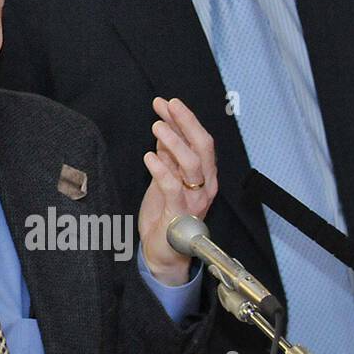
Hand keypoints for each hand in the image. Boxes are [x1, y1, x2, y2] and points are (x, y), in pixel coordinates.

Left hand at [138, 97, 217, 285]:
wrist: (164, 251)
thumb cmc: (166, 214)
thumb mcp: (166, 177)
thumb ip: (168, 155)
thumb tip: (164, 128)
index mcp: (204, 175)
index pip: (200, 141)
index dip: (185, 119)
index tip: (168, 102)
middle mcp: (204, 185)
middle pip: (202, 147)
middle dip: (186, 122)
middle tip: (168, 105)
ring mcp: (194, 199)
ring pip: (192, 164)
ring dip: (174, 142)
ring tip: (157, 126)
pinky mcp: (179, 213)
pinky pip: (173, 187)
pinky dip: (161, 170)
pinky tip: (148, 156)